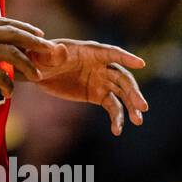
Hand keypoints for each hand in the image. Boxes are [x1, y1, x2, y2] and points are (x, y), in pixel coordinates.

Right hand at [0, 16, 56, 106]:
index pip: (3, 21)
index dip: (24, 27)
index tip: (38, 35)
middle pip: (12, 33)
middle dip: (35, 42)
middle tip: (49, 51)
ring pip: (10, 53)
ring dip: (27, 65)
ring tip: (36, 76)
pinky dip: (8, 85)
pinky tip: (8, 93)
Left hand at [28, 39, 147, 135]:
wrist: (38, 72)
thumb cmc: (40, 58)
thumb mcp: (43, 56)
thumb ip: (52, 54)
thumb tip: (61, 50)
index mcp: (91, 51)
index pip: (112, 53)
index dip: (126, 57)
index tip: (140, 63)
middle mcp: (101, 66)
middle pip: (122, 77)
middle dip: (133, 91)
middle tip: (142, 106)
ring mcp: (102, 81)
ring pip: (122, 93)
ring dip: (132, 106)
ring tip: (138, 121)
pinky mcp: (98, 95)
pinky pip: (112, 106)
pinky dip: (117, 118)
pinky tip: (117, 130)